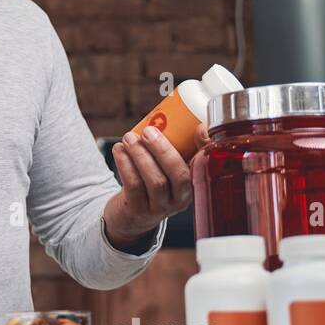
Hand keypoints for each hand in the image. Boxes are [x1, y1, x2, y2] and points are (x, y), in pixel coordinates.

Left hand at [104, 123, 210, 248]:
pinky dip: (125, 165)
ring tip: (129, 138)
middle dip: (163, 150)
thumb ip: (172, 144)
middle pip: (179, 174)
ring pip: (155, 181)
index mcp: (194, 183)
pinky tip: (119, 150)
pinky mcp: (139, 211)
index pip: (205, 166)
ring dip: (140, 155)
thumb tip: (171, 111)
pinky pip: (133, 186)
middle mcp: (182, 199)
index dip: (205, 146)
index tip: (199, 127)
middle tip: (148, 131)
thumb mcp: (166, 166)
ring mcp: (161, 208)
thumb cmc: (151, 180)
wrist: (131, 213)